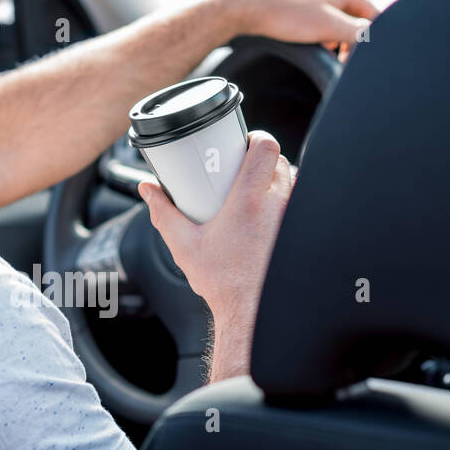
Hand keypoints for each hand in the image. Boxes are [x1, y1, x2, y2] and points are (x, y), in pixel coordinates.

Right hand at [136, 130, 295, 324]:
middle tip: (243, 168)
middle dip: (263, 159)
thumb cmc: (223, 282)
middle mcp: (277, 205)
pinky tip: (272, 213)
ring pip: (294, 180)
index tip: (245, 142)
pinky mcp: (300, 233)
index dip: (257, 137)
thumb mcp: (184, 244)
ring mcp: (293, 219)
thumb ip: (163, 213)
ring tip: (257, 190)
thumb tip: (149, 191)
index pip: (266, 148)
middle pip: (280, 160)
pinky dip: (288, 201)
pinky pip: (300, 203)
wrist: (250, 311)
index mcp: (249, 201)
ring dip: (278, 178)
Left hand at [210, 0, 378, 46]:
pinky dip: (318, 35)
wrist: (245, 4)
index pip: (374, 15)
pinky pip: (318, 22)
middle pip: (355, 19)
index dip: (370, 40)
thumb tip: (376, 38)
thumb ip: (357, 33)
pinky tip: (307, 44)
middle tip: (340, 60)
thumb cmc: (285, 12)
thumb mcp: (329, 27)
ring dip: (333, 40)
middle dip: (350, 42)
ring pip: (335, 22)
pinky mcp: (298, 3)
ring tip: (322, 51)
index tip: (358, 60)